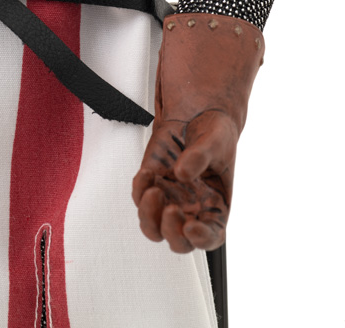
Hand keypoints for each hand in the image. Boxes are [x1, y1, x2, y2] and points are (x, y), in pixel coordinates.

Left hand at [132, 109, 236, 252]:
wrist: (197, 114)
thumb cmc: (215, 133)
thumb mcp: (216, 141)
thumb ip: (200, 157)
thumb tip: (182, 174)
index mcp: (215, 206)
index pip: (211, 236)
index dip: (201, 239)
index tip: (191, 227)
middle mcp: (192, 208)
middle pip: (178, 240)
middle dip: (170, 231)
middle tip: (170, 208)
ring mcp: (170, 198)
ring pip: (153, 225)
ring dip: (148, 213)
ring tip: (152, 188)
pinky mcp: (152, 183)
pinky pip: (139, 197)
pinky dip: (139, 188)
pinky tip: (147, 172)